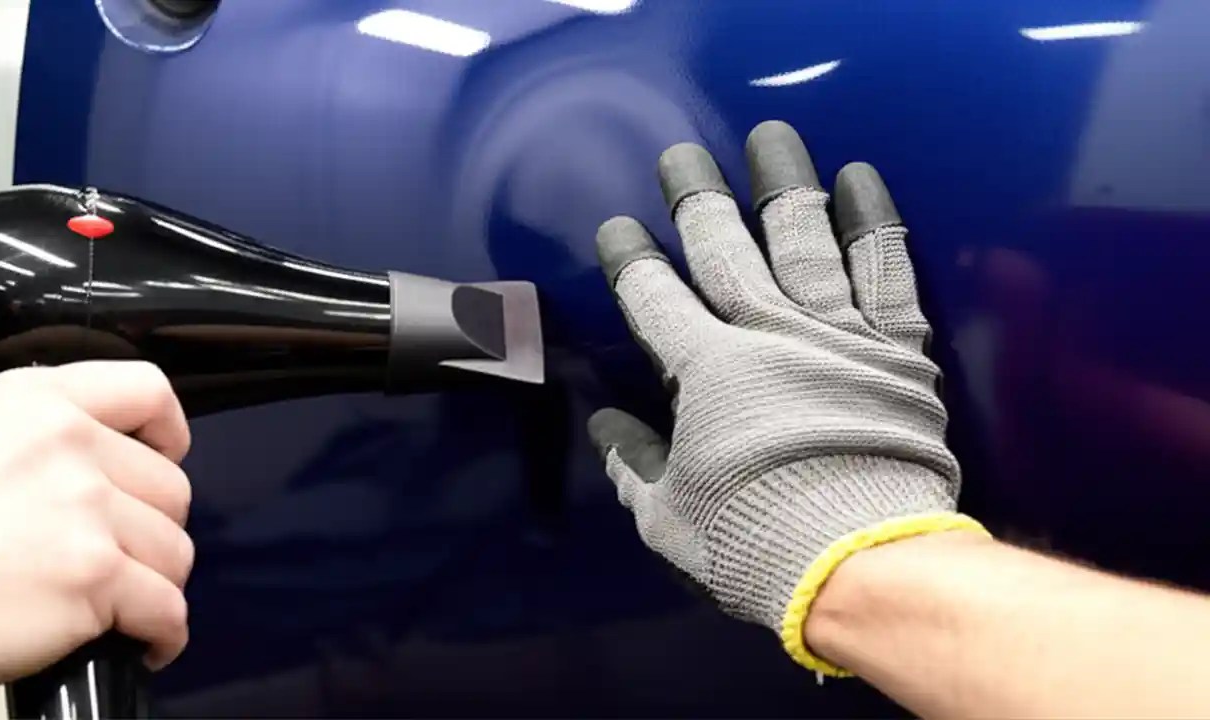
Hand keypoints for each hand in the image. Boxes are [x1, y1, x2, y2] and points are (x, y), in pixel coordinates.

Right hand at [0, 361, 193, 706]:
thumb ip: (49, 445)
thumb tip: (115, 471)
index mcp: (35, 403)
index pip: (146, 390)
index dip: (168, 433)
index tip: (165, 459)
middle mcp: (66, 444)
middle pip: (171, 487)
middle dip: (153, 530)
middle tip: (117, 556)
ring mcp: (84, 508)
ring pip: (175, 549)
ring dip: (156, 583)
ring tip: (119, 603)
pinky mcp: (94, 574)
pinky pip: (167, 606)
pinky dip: (163, 633)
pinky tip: (141, 640)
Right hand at [588, 121, 986, 676]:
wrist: (864, 562)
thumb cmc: (755, 542)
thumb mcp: (668, 515)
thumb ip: (633, 461)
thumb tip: (605, 424)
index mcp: (706, 370)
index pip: (655, 295)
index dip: (632, 258)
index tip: (619, 228)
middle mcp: (769, 334)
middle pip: (725, 248)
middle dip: (697, 198)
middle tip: (681, 156)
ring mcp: (837, 334)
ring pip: (803, 239)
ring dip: (782, 185)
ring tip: (769, 140)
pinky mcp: (895, 347)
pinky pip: (883, 269)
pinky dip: (871, 222)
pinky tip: (859, 179)